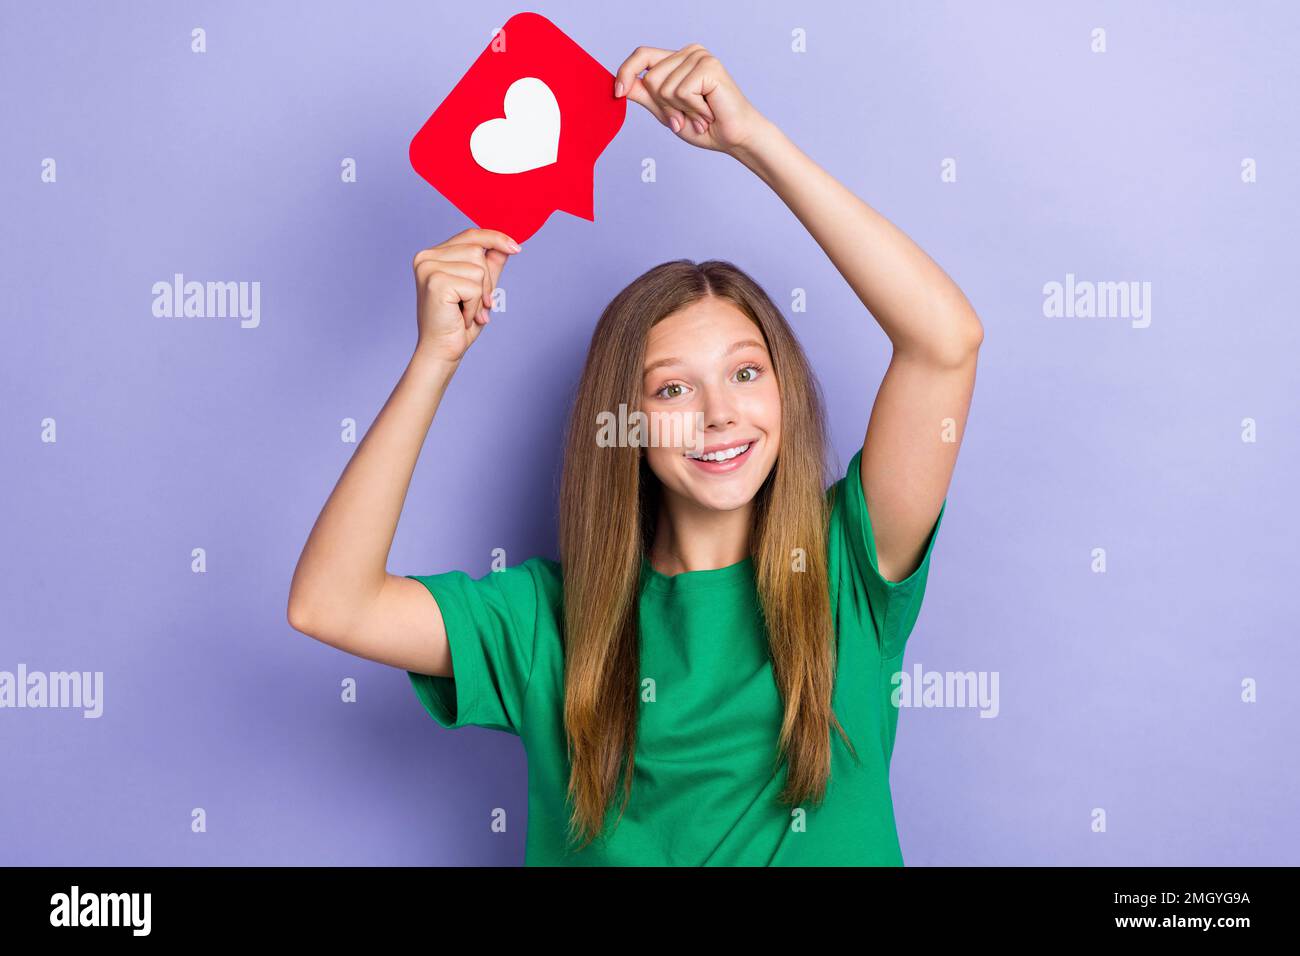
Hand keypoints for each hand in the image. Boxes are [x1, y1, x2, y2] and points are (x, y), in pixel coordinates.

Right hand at [411, 227, 519, 362]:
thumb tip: (507, 245)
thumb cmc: (458, 323)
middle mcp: (426, 257)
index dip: (495, 238)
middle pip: (477, 251)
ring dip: (480, 296)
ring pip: (478, 268)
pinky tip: (461, 317)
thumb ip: (490, 265)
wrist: (442, 351)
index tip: (517, 248)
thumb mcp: (480, 289)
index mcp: (433, 256)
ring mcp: (428, 268)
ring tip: (467, 312)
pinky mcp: (436, 282)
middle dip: (487, 281)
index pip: (469, 235)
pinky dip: (474, 306)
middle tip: (478, 306)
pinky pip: (474, 286)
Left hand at [613, 43, 764, 154]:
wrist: (734, 137)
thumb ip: (645, 96)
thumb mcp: (666, 112)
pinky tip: (708, 112)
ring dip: (680, 110)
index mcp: (677, 60)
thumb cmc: (705, 126)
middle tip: (686, 116)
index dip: (625, 71)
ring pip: (663, 86)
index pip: (642, 55)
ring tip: (700, 115)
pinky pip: (681, 92)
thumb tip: (620, 85)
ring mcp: (699, 57)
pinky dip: (692, 109)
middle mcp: (688, 53)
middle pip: (650, 77)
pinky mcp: (708, 66)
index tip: (617, 93)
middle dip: (664, 106)